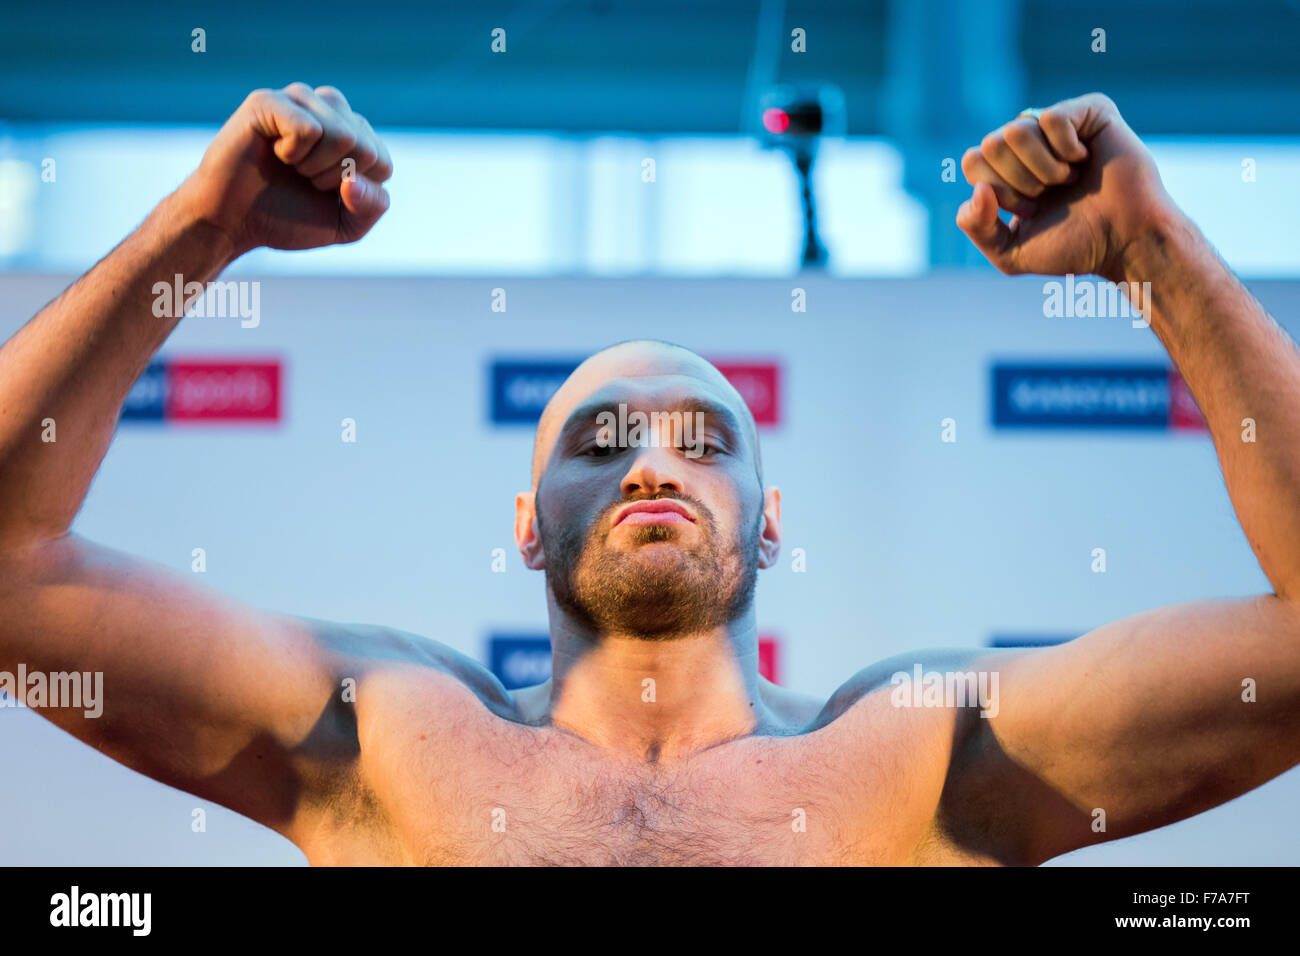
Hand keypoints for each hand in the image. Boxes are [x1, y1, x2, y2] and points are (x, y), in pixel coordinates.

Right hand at [174, 83, 393, 256]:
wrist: (232, 222)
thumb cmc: (288, 218)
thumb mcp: (346, 225)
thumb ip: (372, 207)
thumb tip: (354, 179)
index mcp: (353, 132)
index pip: (382, 163)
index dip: (355, 192)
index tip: (324, 192)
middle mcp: (329, 108)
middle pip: (365, 149)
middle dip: (334, 180)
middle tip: (303, 179)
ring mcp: (299, 99)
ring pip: (343, 135)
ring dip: (315, 167)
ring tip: (289, 165)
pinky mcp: (269, 100)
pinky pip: (308, 130)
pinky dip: (293, 154)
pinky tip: (273, 152)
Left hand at [957, 93, 1175, 281]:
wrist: (1124, 242)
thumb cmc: (1074, 246)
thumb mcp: (1010, 252)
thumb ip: (976, 227)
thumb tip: (978, 188)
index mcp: (1007, 169)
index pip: (972, 161)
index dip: (998, 191)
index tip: (1030, 209)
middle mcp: (1030, 142)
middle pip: (990, 144)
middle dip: (1018, 182)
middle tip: (1049, 194)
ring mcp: (1058, 125)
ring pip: (1016, 130)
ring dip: (1042, 169)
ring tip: (1068, 180)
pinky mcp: (1089, 110)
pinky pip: (1050, 118)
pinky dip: (1066, 150)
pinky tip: (1085, 160)